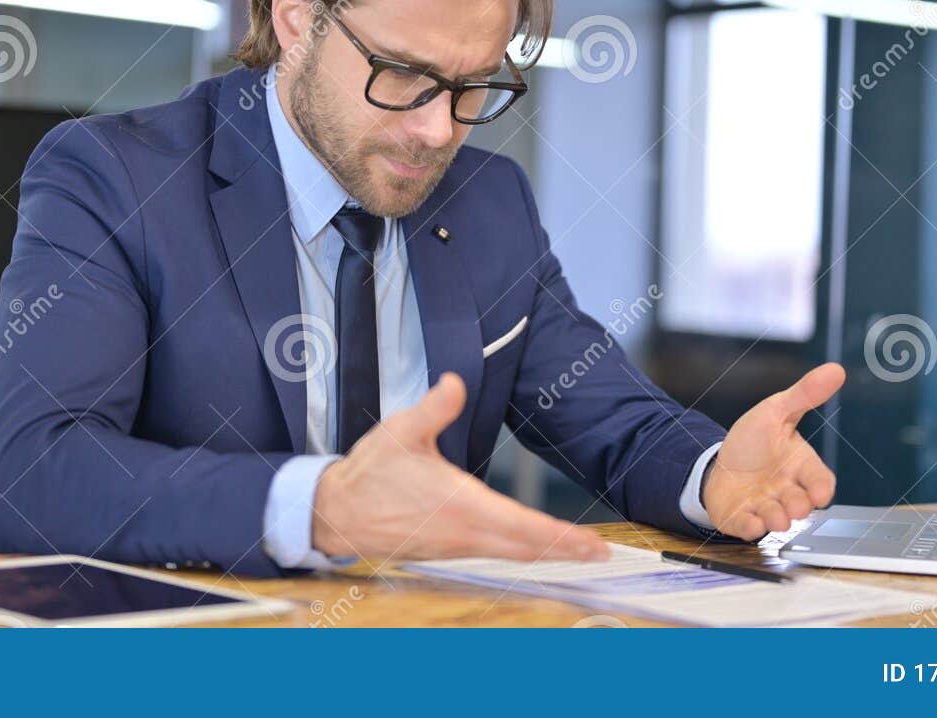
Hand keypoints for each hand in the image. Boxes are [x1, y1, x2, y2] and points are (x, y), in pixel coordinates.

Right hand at [311, 372, 608, 562]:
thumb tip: (456, 382)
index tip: (588, 543)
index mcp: (460, 505)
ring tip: (580, 551)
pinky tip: (536, 548)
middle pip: (525, 547)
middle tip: (600, 554)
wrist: (337, 513)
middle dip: (564, 550)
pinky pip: (495, 554)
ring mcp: (457, 546)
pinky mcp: (450, 550)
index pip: (520, 525)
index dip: (558, 536)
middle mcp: (463, 532)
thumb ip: (434, 408)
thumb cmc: (370, 473)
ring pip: (511, 554)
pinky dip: (521, 553)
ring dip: (546, 553)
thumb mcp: (401, 431)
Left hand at [701, 363, 842, 539]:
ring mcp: (764, 507)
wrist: (720, 461)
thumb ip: (804, 395)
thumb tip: (836, 369)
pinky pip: (748, 528)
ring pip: (777, 519)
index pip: (820, 480)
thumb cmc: (755, 441)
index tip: (821, 494)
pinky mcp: (742, 518)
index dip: (822, 488)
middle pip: (801, 504)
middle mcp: (786, 490)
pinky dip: (750, 528)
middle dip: (799, 506)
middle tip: (794, 504)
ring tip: (774, 516)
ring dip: (776, 519)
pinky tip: (749, 522)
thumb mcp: (776, 411)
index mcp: (799, 466)